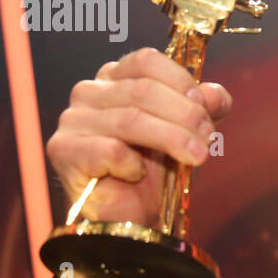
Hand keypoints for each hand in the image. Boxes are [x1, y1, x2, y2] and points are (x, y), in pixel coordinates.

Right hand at [45, 47, 232, 228]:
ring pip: (130, 119)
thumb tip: (215, 95)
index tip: (206, 108)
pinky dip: (132, 164)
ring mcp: (72, 119)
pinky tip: (138, 175)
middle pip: (142, 90)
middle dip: (184, 114)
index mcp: (116, 77)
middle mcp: (89, 92)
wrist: (133, 216)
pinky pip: (108, 150)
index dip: (180, 81)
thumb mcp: (189, 132)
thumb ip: (203, 109)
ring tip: (198, 156)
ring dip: (172, 138)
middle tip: (208, 138)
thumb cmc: (156, 170)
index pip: (146, 61)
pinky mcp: (63, 149)